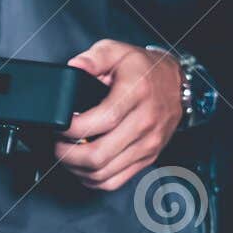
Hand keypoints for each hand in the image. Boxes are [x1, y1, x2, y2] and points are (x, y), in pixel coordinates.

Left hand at [53, 40, 183, 191]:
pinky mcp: (147, 157)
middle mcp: (145, 121)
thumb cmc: (144, 69)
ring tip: (66, 154)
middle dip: (67, 153)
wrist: (175, 83)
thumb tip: (73, 67)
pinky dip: (92, 179)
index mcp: (136, 93)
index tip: (59, 125)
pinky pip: (115, 181)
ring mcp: (147, 143)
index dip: (72, 128)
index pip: (101, 121)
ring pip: (104, 173)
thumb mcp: (117, 51)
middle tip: (56, 143)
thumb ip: (93, 58)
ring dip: (77, 169)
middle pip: (99, 154)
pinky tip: (83, 166)